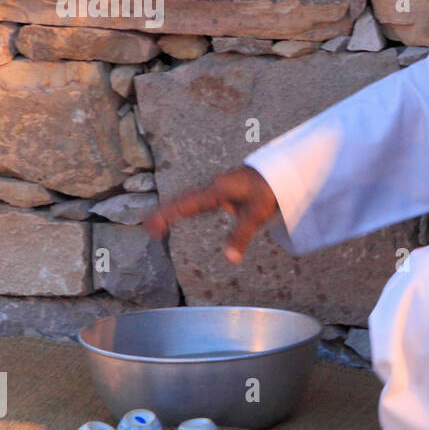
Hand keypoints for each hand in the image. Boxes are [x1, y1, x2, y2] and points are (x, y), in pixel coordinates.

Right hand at [140, 165, 278, 263]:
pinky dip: (184, 207)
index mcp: (217, 190)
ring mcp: (216, 188)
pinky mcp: (222, 191)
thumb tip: (230, 259)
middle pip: (182, 199)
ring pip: (188, 198)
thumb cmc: (270, 189)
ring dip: (171, 209)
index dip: (168, 215)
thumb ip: (242, 235)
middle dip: (163, 212)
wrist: (282, 171)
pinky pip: (197, 199)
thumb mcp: (258, 213)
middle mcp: (213, 187)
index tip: (152, 227)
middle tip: (146, 226)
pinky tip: (179, 213)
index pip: (186, 204)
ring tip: (155, 222)